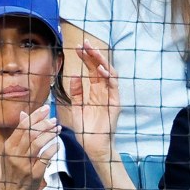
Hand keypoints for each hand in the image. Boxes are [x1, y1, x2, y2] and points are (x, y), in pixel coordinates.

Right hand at [1, 106, 60, 189]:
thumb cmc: (13, 172)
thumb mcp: (11, 152)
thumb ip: (18, 134)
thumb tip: (24, 113)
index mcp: (8, 147)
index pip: (22, 126)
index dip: (35, 116)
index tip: (46, 108)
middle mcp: (14, 155)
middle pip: (31, 133)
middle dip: (44, 123)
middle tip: (54, 119)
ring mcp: (23, 165)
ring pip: (38, 143)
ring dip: (50, 134)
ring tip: (58, 129)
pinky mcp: (33, 174)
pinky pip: (46, 157)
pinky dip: (53, 148)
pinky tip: (58, 144)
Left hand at [66, 42, 120, 160]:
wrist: (92, 145)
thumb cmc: (85, 128)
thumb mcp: (76, 108)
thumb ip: (76, 93)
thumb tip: (73, 76)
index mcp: (95, 91)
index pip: (91, 70)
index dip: (86, 58)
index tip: (77, 48)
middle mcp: (104, 91)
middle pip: (100, 68)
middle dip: (93, 55)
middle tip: (85, 43)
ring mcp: (110, 96)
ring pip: (109, 73)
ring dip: (101, 61)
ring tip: (92, 52)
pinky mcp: (115, 103)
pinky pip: (113, 86)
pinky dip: (108, 76)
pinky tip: (99, 69)